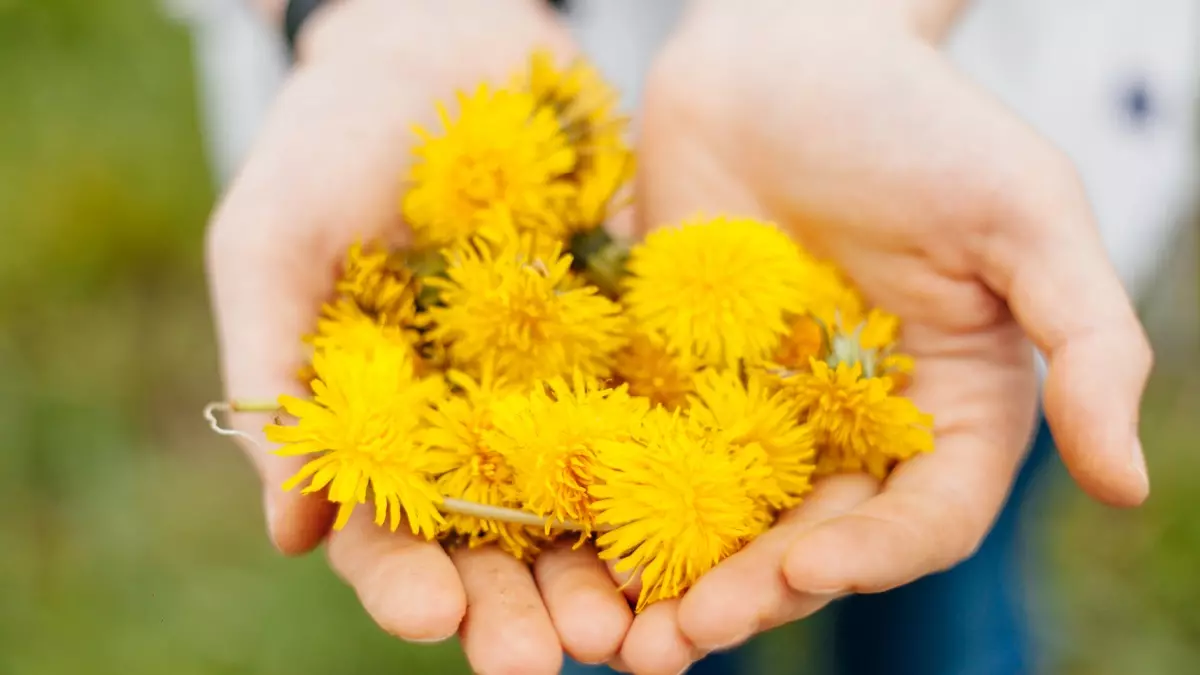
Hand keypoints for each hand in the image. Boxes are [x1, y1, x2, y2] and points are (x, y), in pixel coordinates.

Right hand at [205, 2, 632, 671]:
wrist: (441, 52)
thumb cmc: (330, 141)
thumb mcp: (273, 245)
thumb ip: (275, 378)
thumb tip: (288, 533)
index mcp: (371, 423)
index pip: (380, 529)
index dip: (401, 581)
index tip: (430, 615)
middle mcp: (461, 428)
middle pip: (486, 547)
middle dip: (509, 608)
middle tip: (539, 661)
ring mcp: (542, 395)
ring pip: (573, 512)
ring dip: (593, 577)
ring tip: (623, 631)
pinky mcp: (615, 352)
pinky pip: (644, 428)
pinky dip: (663, 490)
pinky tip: (692, 537)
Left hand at [614, 0, 1152, 670]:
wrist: (778, 52)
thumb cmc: (910, 117)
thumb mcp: (1023, 213)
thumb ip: (1086, 343)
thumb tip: (1127, 487)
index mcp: (951, 404)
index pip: (927, 515)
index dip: (878, 554)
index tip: (810, 566)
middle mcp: (859, 424)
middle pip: (816, 539)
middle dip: (758, 592)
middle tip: (687, 637)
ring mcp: (766, 408)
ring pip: (730, 522)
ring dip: (683, 583)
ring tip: (626, 639)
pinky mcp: (684, 380)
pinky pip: (655, 461)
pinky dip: (624, 515)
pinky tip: (576, 557)